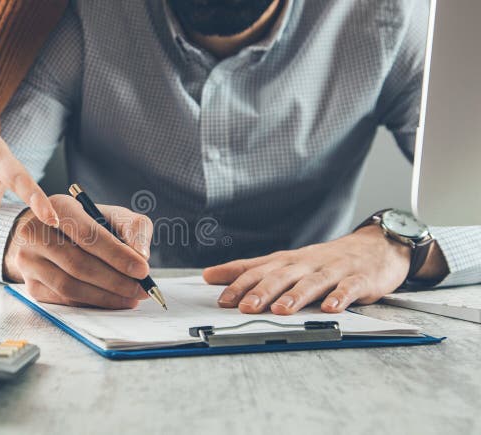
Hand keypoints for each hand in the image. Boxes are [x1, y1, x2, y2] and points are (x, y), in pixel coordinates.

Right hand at [3, 194, 151, 308]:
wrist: (48, 235)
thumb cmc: (87, 225)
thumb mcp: (112, 215)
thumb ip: (133, 228)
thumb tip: (141, 255)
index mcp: (58, 208)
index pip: (87, 235)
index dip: (116, 254)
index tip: (143, 269)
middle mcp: (34, 234)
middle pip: (78, 264)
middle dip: (115, 280)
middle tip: (142, 289)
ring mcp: (28, 262)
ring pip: (69, 286)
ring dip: (105, 296)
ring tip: (131, 297)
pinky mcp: (30, 285)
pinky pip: (63, 300)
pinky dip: (91, 303)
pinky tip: (111, 301)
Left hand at [203, 225, 445, 313]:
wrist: (376, 246)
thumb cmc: (325, 260)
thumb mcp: (286, 262)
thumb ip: (250, 270)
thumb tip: (209, 276)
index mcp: (288, 261)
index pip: (258, 270)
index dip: (239, 284)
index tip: (221, 299)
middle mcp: (307, 263)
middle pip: (281, 276)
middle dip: (262, 292)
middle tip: (245, 307)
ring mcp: (334, 270)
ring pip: (312, 282)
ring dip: (296, 296)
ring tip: (281, 310)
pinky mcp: (360, 279)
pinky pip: (349, 288)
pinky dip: (340, 297)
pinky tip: (331, 308)